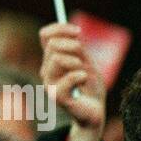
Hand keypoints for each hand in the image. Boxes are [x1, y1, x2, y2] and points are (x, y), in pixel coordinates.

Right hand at [39, 23, 104, 140]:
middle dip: (72, 46)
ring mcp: (49, 83)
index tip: (78, 31)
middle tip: (84, 58)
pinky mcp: (56, 97)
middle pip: (52, 44)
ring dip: (77, 62)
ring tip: (84, 73)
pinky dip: (80, 75)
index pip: (45, 35)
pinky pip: (68, 77)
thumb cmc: (90, 87)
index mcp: (51, 60)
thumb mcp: (87, 62)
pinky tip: (84, 80)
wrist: (95, 111)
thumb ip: (78, 49)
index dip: (59, 28)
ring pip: (57, 58)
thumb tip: (74, 34)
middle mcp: (46, 70)